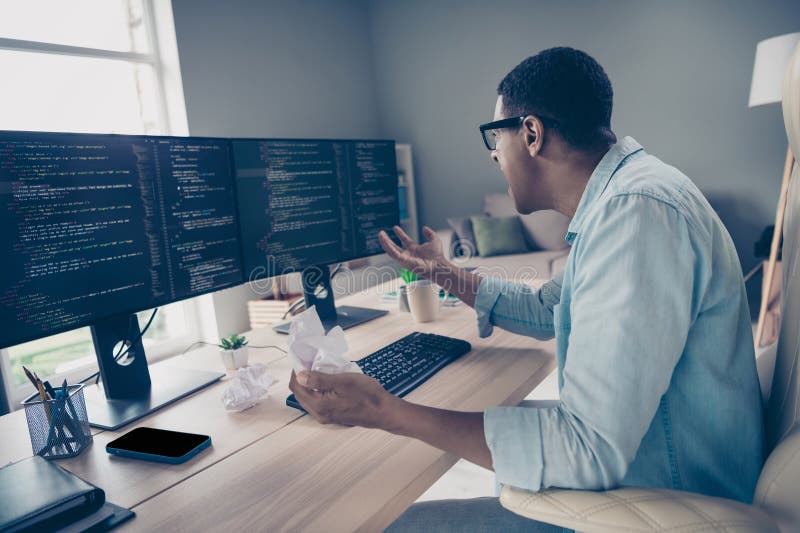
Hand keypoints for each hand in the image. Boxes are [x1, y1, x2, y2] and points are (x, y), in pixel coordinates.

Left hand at [288, 370, 402, 428]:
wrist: (384, 411)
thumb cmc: (367, 395)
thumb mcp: (342, 382)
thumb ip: (319, 380)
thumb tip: (300, 376)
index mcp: (319, 406)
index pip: (296, 388)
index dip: (296, 372)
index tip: (303, 360)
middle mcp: (320, 414)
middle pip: (301, 394)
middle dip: (302, 378)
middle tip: (311, 363)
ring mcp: (327, 416)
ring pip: (309, 398)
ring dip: (310, 384)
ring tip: (320, 370)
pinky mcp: (333, 415)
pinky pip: (318, 402)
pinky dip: (318, 391)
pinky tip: (328, 382)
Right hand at [378, 225, 447, 278]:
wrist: (438, 265)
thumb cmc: (438, 256)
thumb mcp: (434, 240)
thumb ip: (430, 234)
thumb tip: (424, 228)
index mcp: (415, 249)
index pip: (405, 240)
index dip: (400, 234)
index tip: (395, 227)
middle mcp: (409, 254)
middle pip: (395, 247)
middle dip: (387, 240)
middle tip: (381, 233)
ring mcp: (405, 258)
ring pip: (391, 250)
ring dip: (385, 243)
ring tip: (380, 235)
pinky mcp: (403, 261)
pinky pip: (393, 254)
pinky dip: (388, 247)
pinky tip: (384, 240)